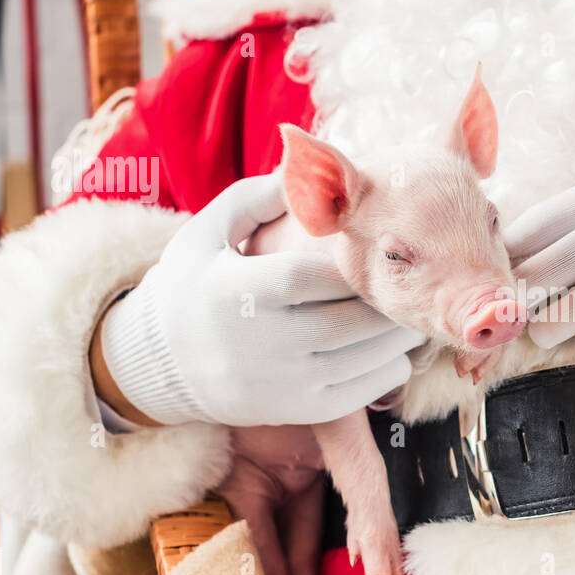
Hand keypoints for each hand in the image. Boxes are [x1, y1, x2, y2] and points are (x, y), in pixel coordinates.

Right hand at [94, 172, 423, 426]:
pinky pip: (358, 393)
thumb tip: (306, 163)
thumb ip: (257, 197)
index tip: (379, 250)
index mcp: (236, 291)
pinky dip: (386, 370)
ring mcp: (280, 382)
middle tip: (415, 285)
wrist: (159, 362)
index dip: (353, 266)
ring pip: (362, 359)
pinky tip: (392, 349)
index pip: (313, 277)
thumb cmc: (193, 284)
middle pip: (349, 321)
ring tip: (413, 314)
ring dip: (397, 337)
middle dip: (389, 303)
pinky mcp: (295, 410)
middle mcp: (259, 343)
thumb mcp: (207, 231)